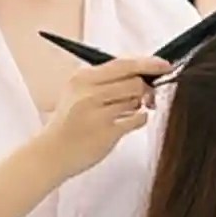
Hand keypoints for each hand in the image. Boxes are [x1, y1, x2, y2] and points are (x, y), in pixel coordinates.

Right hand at [39, 56, 171, 179]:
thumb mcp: (77, 92)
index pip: (123, 64)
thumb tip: (142, 71)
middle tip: (146, 97)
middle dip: (145, 88)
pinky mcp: (107, 132)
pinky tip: (129, 122)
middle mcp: (88, 92)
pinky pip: (138, 119)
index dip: (147, 63)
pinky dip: (140, 119)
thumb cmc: (69, 123)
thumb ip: (105, 80)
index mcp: (82, 78)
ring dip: (138, 105)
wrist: (51, 153)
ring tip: (124, 113)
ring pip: (136, 99)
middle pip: (134, 81)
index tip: (163, 65)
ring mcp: (97, 113)